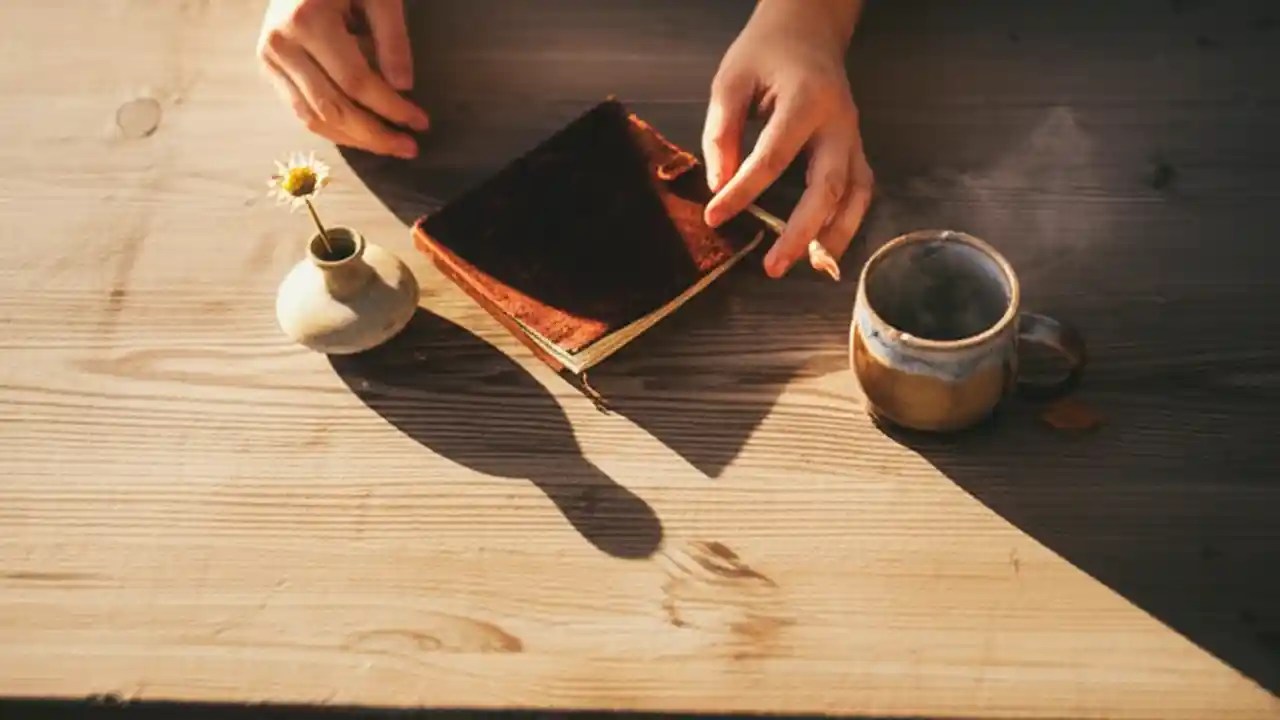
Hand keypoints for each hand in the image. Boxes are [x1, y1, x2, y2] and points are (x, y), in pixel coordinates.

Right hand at [257, 0, 429, 157]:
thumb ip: (392, 38)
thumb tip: (404, 87)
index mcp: (308, 21)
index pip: (356, 82)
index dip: (391, 107)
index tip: (421, 122)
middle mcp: (281, 44)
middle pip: (332, 108)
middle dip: (374, 135)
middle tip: (410, 148)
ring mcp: (269, 59)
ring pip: (314, 118)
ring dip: (355, 139)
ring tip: (390, 146)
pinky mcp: (268, 68)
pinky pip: (302, 111)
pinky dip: (334, 128)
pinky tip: (363, 134)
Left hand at [702, 0, 873, 277]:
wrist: (807, 29)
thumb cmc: (765, 53)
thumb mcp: (730, 81)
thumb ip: (722, 132)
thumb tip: (719, 185)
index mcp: (806, 99)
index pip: (773, 157)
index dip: (742, 192)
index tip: (714, 216)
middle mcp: (839, 122)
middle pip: (827, 187)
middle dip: (801, 232)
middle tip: (773, 267)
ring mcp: (853, 136)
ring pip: (856, 194)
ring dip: (837, 236)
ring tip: (812, 268)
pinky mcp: (855, 147)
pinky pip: (861, 189)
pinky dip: (849, 221)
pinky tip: (827, 248)